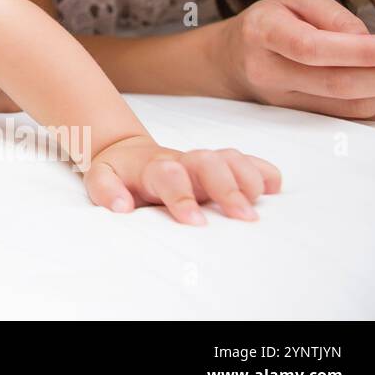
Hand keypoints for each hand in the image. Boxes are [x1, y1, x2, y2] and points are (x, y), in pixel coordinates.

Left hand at [84, 135, 280, 224]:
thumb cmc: (118, 174)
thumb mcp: (100, 179)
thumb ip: (106, 190)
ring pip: (232, 158)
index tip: (194, 221)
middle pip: (209, 161)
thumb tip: (121, 206)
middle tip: (243, 218)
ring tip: (257, 207)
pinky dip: (265, 172)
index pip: (169, 175)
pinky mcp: (221, 166)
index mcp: (153, 167)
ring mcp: (204, 162)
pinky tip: (274, 189)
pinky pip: (249, 162)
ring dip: (248, 178)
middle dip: (228, 187)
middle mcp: (184, 161)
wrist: (128, 153)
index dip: (183, 196)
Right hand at [216, 0, 374, 118]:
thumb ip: (332, 14)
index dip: (360, 51)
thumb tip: (368, 40)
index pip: (313, 47)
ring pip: (343, 106)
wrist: (230, 59)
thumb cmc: (269, 23)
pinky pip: (344, 115)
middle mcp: (267, 70)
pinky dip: (374, 103)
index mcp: (263, 33)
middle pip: (334, 83)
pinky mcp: (296, 116)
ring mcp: (280, 100)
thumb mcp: (294, 0)